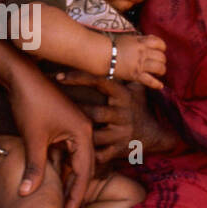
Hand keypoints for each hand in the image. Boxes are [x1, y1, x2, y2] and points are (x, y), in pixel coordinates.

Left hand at [6, 71, 93, 207]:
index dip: (75, 196)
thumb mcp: (33, 139)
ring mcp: (76, 128)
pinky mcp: (66, 126)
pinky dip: (61, 167)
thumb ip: (34, 168)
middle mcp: (85, 131)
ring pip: (76, 161)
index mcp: (83, 133)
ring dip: (68, 179)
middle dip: (74, 191)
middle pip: (84, 168)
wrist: (21, 75)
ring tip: (60, 202)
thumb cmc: (30, 103)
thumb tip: (26, 193)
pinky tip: (52, 180)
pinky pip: (68, 152)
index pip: (84, 172)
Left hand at [55, 71, 185, 164]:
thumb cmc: (138, 107)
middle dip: (74, 111)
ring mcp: (121, 133)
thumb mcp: (136, 89)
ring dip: (76, 135)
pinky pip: (100, 155)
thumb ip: (124, 73)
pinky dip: (86, 156)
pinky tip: (69, 155)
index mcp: (123, 96)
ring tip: (54, 134)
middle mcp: (122, 114)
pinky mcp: (119, 150)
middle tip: (51, 106)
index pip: (100, 82)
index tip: (59, 76)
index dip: (79, 78)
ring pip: (94, 135)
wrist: (155, 135)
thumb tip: (107, 51)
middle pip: (94, 112)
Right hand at [112, 33, 166, 88]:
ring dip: (161, 70)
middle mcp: (143, 53)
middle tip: (158, 63)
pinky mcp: (135, 75)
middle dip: (162, 60)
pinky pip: (149, 81)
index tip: (160, 50)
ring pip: (159, 68)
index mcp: (142, 43)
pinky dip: (156, 84)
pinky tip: (160, 86)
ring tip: (158, 72)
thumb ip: (141, 39)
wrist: (103, 55)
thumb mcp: (129, 38)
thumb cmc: (114, 46)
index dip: (162, 47)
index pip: (159, 43)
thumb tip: (151, 40)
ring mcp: (140, 64)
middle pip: (161, 57)